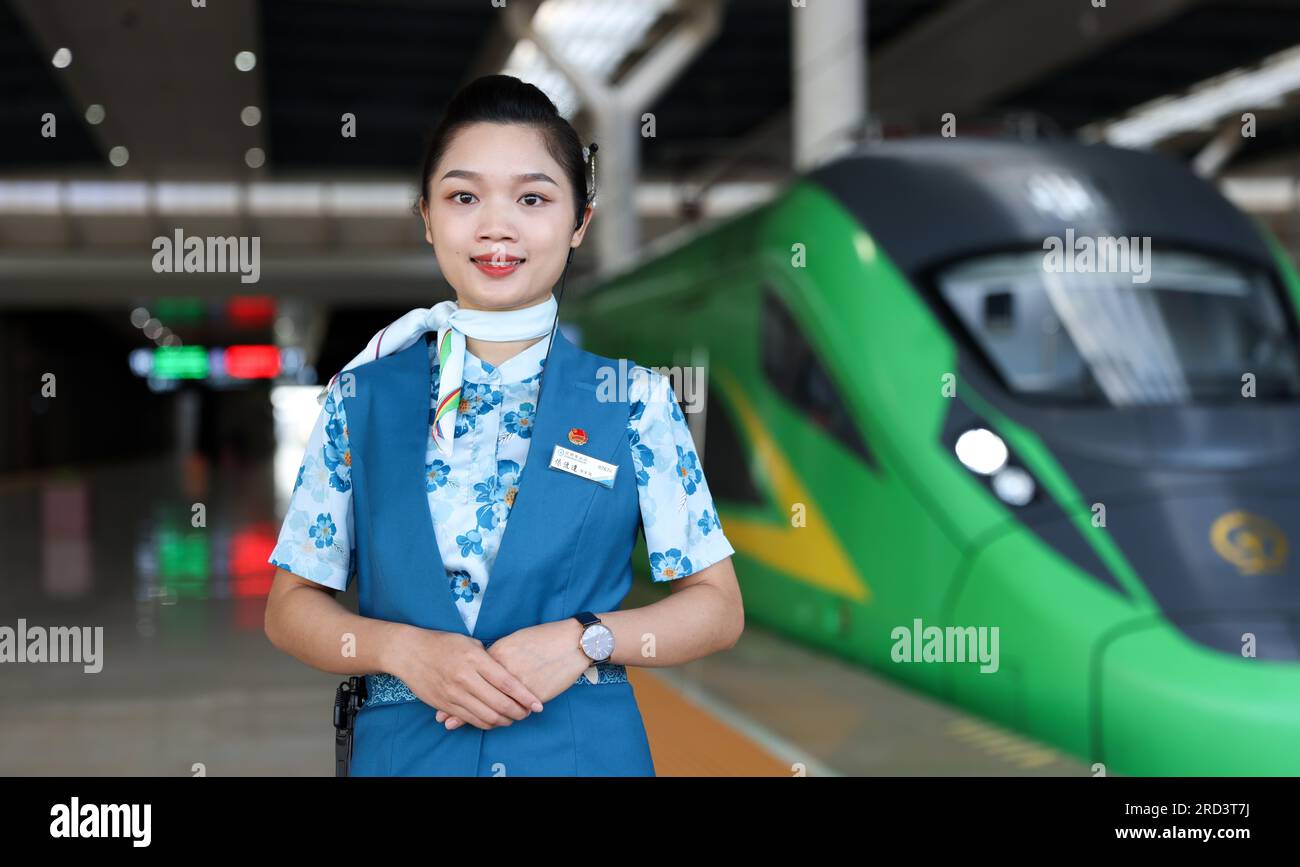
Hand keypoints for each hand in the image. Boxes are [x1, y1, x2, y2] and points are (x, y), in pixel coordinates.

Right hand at [386, 625, 543, 730]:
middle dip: (519, 712)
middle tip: (528, 713)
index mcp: (475, 659)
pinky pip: (470, 720)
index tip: (538, 704)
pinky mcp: (445, 705)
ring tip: (513, 718)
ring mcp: (454, 693)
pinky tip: (494, 720)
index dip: (526, 696)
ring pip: (486, 716)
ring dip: (504, 721)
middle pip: (500, 703)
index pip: (507, 683)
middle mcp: (465, 678)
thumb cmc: (442, 643)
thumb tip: (509, 672)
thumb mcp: (469, 642)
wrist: (409, 652)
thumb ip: (489, 658)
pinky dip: (487, 723)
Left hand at [436, 619, 591, 730]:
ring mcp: (516, 685)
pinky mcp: (531, 695)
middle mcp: (501, 671)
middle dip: (460, 712)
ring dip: (485, 719)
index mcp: (494, 655)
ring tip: (474, 724)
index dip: (455, 693)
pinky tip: (505, 720)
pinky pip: (515, 711)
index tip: (443, 705)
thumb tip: (482, 665)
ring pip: (494, 708)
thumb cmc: (543, 638)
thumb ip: (495, 656)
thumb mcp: (513, 641)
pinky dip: (508, 717)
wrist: (570, 641)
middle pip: (475, 696)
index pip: (468, 678)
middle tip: (448, 723)